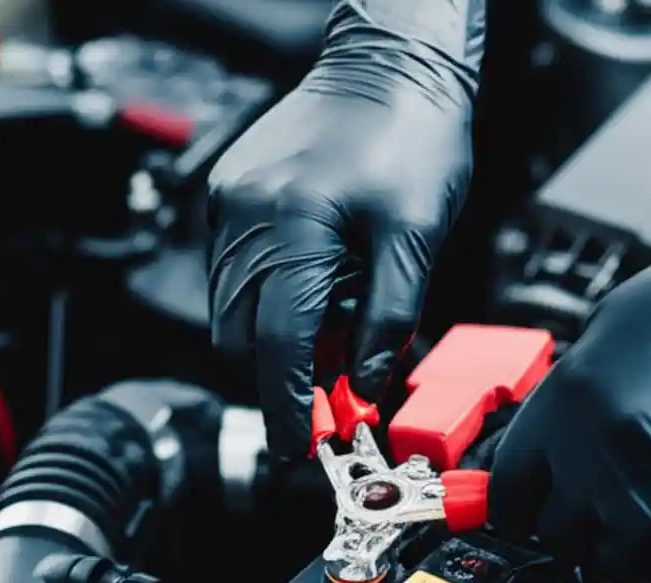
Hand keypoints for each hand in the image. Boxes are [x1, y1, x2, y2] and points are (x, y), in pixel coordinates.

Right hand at [207, 3, 478, 467]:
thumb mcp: (419, 236)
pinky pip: (237, 272)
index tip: (299, 450)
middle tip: (333, 403)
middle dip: (279, 380)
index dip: (288, 408)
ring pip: (232, 310)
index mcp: (293, 225)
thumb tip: (368, 384)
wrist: (391, 64)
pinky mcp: (232, 195)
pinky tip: (318, 297)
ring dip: (276, 341)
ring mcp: (231, 203)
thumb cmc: (413, 136)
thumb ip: (392, 319)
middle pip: (238, 337)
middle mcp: (246, 215)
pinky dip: (270, 302)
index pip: (275, 345)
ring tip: (338, 340)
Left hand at [487, 99, 650, 576]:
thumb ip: (567, 403)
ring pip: (615, 559)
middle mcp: (603, 459)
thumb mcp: (603, 336)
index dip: (516, 505)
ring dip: (622, 539)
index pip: (509, 493)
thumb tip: (548, 450)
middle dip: (570, 522)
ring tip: (646, 499)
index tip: (525, 510)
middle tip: (594, 501)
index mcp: (565, 407)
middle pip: (557, 533)